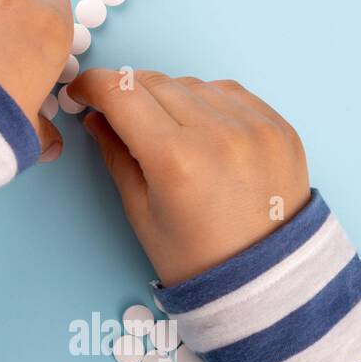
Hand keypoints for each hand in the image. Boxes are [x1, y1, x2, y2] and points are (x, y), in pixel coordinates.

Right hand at [67, 69, 310, 284]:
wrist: (267, 279)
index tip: (82, 91)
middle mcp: (218, 133)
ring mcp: (254, 126)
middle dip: (127, 91)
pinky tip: (200, 127)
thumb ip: (115, 154)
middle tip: (116, 111)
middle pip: (154, 82)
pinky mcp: (278, 126)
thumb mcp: (140, 210)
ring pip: (191, 83)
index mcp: (175, 159)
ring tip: (165, 128)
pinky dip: (206, 101)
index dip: (93, 85)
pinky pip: (229, 93)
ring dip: (167, 96)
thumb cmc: (197, 257)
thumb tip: (97, 116)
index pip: (121, 93)